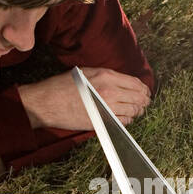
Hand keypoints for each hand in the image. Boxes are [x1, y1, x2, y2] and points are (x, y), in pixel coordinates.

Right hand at [17, 67, 151, 129]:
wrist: (47, 103)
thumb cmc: (63, 85)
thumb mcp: (86, 72)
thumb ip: (106, 74)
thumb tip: (124, 80)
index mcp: (106, 76)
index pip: (135, 83)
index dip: (143, 88)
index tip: (145, 91)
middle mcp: (109, 92)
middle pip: (138, 97)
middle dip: (144, 100)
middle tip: (146, 102)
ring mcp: (106, 108)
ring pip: (133, 111)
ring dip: (138, 110)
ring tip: (138, 109)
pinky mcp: (101, 121)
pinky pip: (123, 122)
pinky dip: (128, 119)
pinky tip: (126, 117)